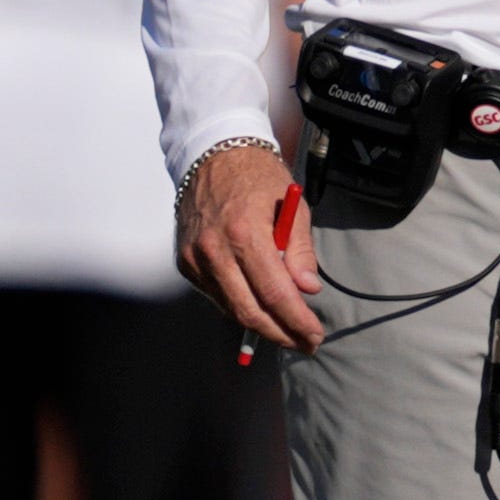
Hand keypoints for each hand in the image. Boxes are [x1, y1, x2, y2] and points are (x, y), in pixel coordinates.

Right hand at [175, 143, 322, 353]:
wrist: (213, 155)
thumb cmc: (259, 179)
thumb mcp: (293, 208)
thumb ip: (300, 252)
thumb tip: (308, 290)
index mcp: (245, 234)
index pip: (275, 293)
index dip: (297, 321)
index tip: (314, 336)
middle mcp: (214, 250)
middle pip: (249, 310)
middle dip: (280, 334)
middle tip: (304, 344)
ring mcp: (194, 258)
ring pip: (230, 307)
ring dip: (261, 325)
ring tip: (288, 331)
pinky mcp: (185, 261)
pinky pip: (215, 295)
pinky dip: (239, 305)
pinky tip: (259, 308)